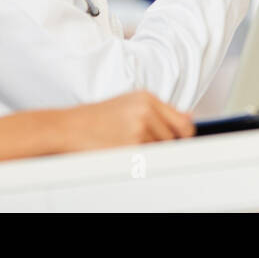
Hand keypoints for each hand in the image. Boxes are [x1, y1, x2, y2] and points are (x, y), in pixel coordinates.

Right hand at [58, 91, 193, 150]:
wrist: (69, 127)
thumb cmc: (97, 117)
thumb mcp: (129, 104)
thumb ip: (160, 111)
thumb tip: (189, 117)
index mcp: (147, 98)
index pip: (182, 121)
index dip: (183, 135)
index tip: (180, 141)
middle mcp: (145, 111)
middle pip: (174, 138)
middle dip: (165, 145)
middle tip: (145, 145)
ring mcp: (138, 128)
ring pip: (159, 150)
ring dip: (148, 152)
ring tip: (125, 143)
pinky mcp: (130, 146)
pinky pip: (145, 159)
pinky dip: (137, 160)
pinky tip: (120, 150)